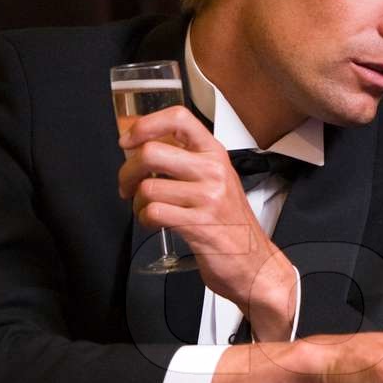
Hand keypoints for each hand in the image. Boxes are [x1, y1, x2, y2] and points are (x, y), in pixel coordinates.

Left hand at [119, 107, 297, 338]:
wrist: (255, 263)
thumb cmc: (230, 223)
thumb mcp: (217, 182)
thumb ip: (188, 161)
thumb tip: (142, 147)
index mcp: (216, 155)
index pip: (179, 118)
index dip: (145, 125)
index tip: (129, 140)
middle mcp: (213, 172)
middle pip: (151, 152)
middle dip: (127, 172)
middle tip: (128, 185)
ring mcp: (208, 198)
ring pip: (148, 187)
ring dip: (137, 202)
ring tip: (148, 209)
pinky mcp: (199, 225)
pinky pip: (153, 212)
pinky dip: (145, 219)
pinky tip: (154, 223)